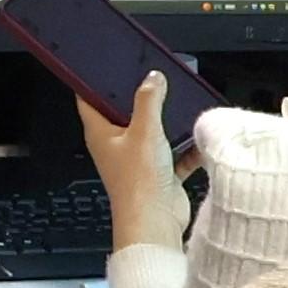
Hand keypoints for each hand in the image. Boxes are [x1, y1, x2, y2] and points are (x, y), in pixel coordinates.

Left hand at [72, 77, 192, 254]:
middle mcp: (116, 146)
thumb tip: (152, 78)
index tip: (100, 65)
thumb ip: (149, 101)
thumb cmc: (138, 183)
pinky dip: (187, 148)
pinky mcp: (160, 175)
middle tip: (152, 78)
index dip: (91, 82)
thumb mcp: (144, 131)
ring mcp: (138, 161)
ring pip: (152, 134)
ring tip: (180, 103)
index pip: (88, 100)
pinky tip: (199, 138)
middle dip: (138, 99)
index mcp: (100, 133)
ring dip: (166, 123)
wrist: (156, 223)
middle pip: (124, 114)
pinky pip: (175, 155)